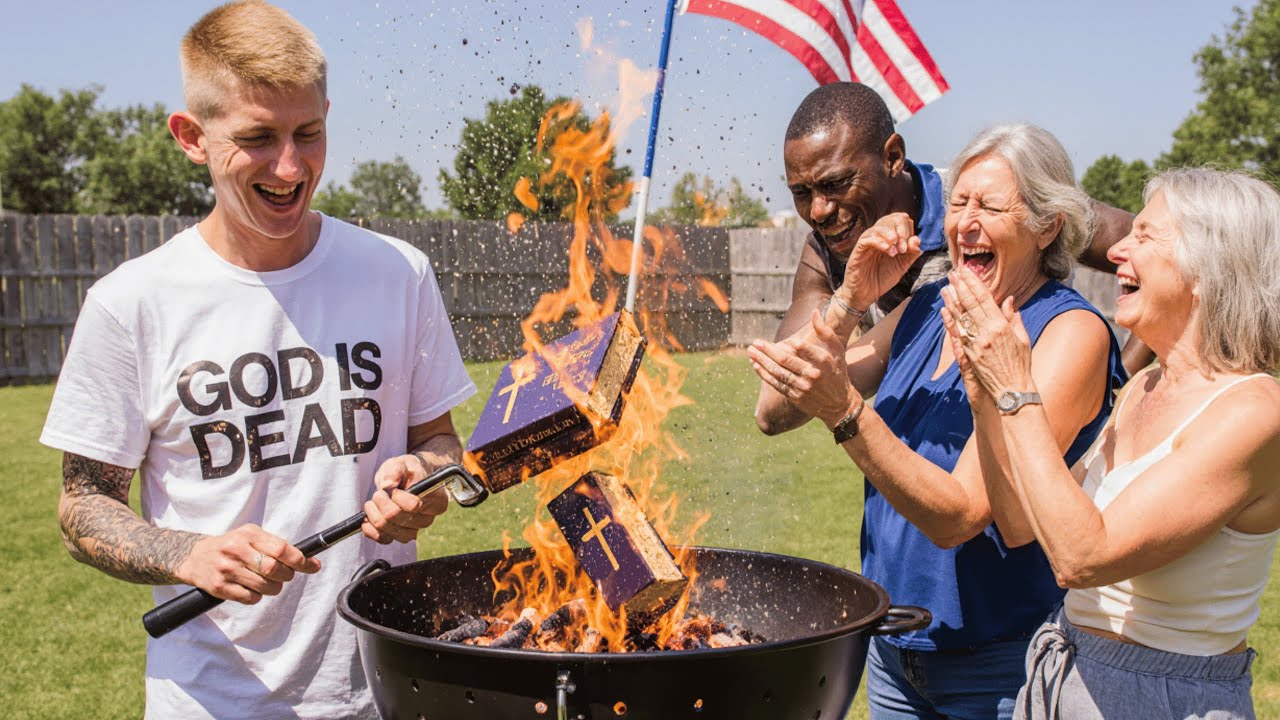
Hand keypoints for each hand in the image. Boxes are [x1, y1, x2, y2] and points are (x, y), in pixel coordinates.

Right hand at [175, 524, 319, 604]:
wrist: (195, 557)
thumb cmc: (232, 546)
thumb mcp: (250, 535)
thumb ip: (276, 545)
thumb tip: (309, 561)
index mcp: (248, 535)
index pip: (281, 549)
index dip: (300, 560)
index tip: (312, 566)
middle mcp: (236, 551)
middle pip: (274, 570)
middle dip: (287, 576)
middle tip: (286, 575)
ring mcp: (227, 570)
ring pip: (265, 587)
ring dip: (274, 588)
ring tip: (268, 582)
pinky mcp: (220, 587)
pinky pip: (251, 598)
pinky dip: (257, 596)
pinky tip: (251, 587)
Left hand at [361, 453, 449, 543]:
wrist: (409, 479)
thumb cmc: (408, 471)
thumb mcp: (402, 463)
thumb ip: (395, 470)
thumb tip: (387, 484)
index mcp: (436, 499)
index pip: (414, 505)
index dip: (397, 497)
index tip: (391, 488)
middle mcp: (428, 518)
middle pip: (400, 518)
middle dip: (382, 504)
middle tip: (378, 494)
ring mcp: (415, 529)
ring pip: (392, 531)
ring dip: (375, 517)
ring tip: (372, 504)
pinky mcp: (401, 535)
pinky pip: (385, 540)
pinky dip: (372, 531)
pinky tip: (366, 520)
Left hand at [749, 309, 859, 425]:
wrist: (839, 404)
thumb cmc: (837, 371)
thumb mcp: (837, 351)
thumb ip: (825, 331)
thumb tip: (814, 312)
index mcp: (824, 361)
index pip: (804, 348)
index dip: (791, 343)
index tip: (782, 340)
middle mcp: (813, 375)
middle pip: (786, 360)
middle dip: (768, 351)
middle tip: (755, 342)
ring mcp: (803, 388)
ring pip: (778, 373)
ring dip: (762, 362)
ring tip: (751, 352)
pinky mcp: (796, 397)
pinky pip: (777, 384)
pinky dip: (765, 375)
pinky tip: (756, 365)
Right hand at [840, 212, 923, 311]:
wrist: (865, 295)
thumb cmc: (881, 279)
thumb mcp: (902, 266)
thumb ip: (911, 254)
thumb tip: (918, 241)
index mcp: (890, 238)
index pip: (900, 220)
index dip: (908, 230)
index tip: (911, 247)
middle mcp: (879, 237)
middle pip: (890, 219)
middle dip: (901, 230)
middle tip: (903, 248)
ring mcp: (868, 243)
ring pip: (878, 227)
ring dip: (891, 235)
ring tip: (896, 251)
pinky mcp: (858, 250)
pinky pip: (867, 238)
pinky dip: (879, 242)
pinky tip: (887, 250)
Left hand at [942, 266, 1032, 397]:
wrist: (1013, 389)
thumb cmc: (1020, 364)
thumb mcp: (1023, 339)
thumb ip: (1014, 318)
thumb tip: (1008, 300)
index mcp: (1002, 326)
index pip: (984, 299)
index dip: (974, 283)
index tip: (966, 271)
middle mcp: (987, 333)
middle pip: (970, 305)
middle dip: (960, 287)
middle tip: (952, 273)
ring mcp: (976, 344)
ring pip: (961, 317)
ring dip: (952, 301)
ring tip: (945, 287)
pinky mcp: (969, 355)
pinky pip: (958, 334)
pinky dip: (950, 321)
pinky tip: (945, 311)